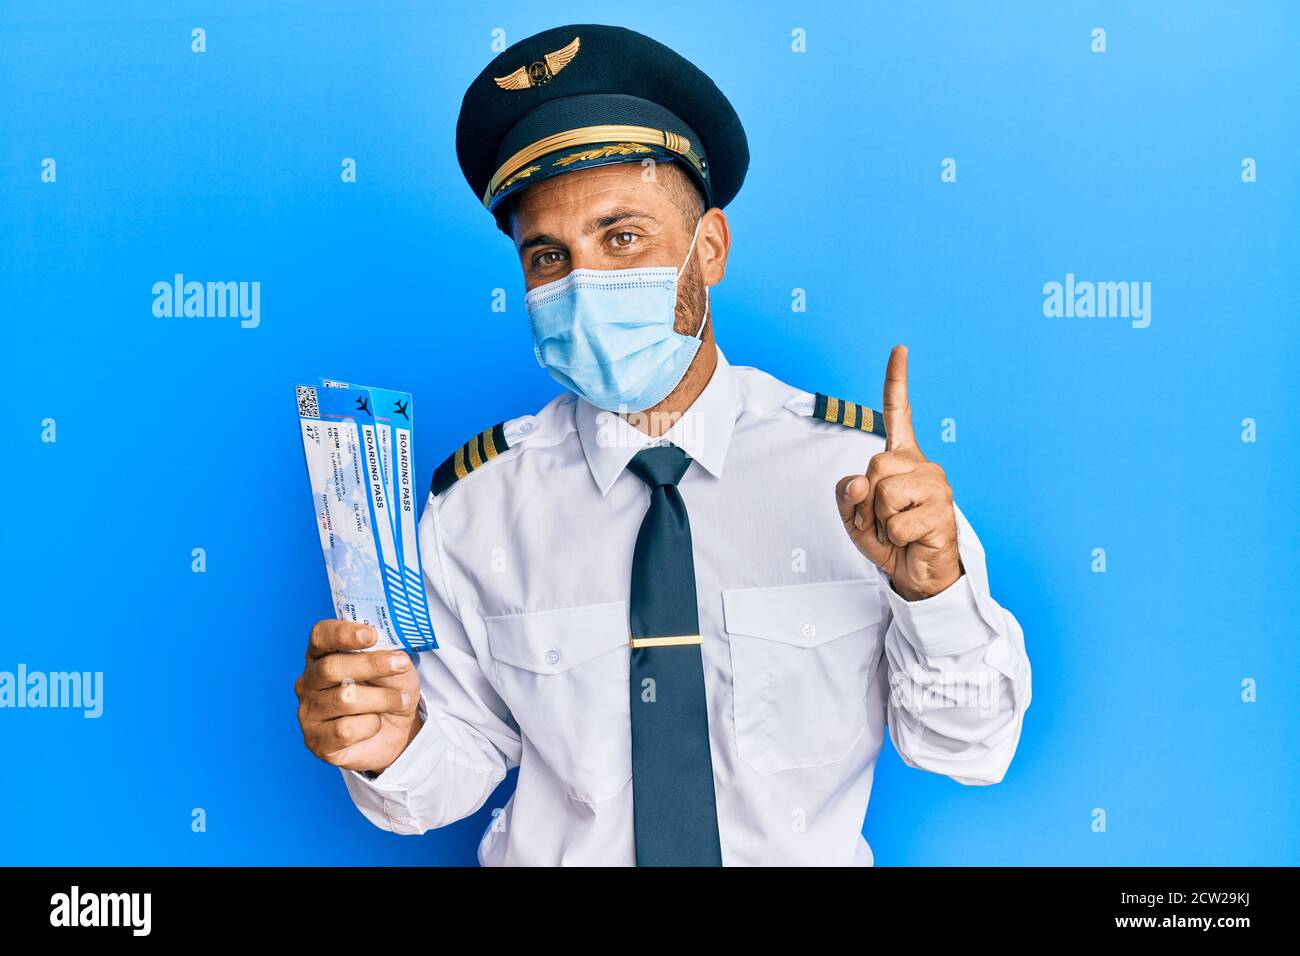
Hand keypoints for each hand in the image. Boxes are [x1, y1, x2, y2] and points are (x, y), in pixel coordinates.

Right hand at [294, 620, 422, 773]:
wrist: (396, 732)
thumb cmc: (389, 690)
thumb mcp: (394, 667)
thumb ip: (386, 655)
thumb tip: (388, 652)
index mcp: (321, 656)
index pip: (320, 636)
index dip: (343, 633)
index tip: (372, 635)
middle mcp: (308, 682)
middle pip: (330, 668)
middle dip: (371, 664)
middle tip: (401, 664)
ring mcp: (308, 713)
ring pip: (343, 699)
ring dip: (382, 698)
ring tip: (400, 700)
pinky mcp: (317, 742)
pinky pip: (345, 730)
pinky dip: (371, 725)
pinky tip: (376, 724)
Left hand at [835, 345, 962, 600]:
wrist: (915, 573)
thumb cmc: (887, 538)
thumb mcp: (854, 516)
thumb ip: (847, 495)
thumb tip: (862, 483)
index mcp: (901, 459)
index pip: (897, 414)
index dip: (896, 382)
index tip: (899, 349)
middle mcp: (923, 466)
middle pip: (875, 465)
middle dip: (865, 500)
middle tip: (880, 519)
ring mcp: (937, 487)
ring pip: (885, 493)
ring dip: (879, 521)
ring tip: (894, 530)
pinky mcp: (942, 513)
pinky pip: (897, 524)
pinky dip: (892, 539)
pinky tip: (909, 540)